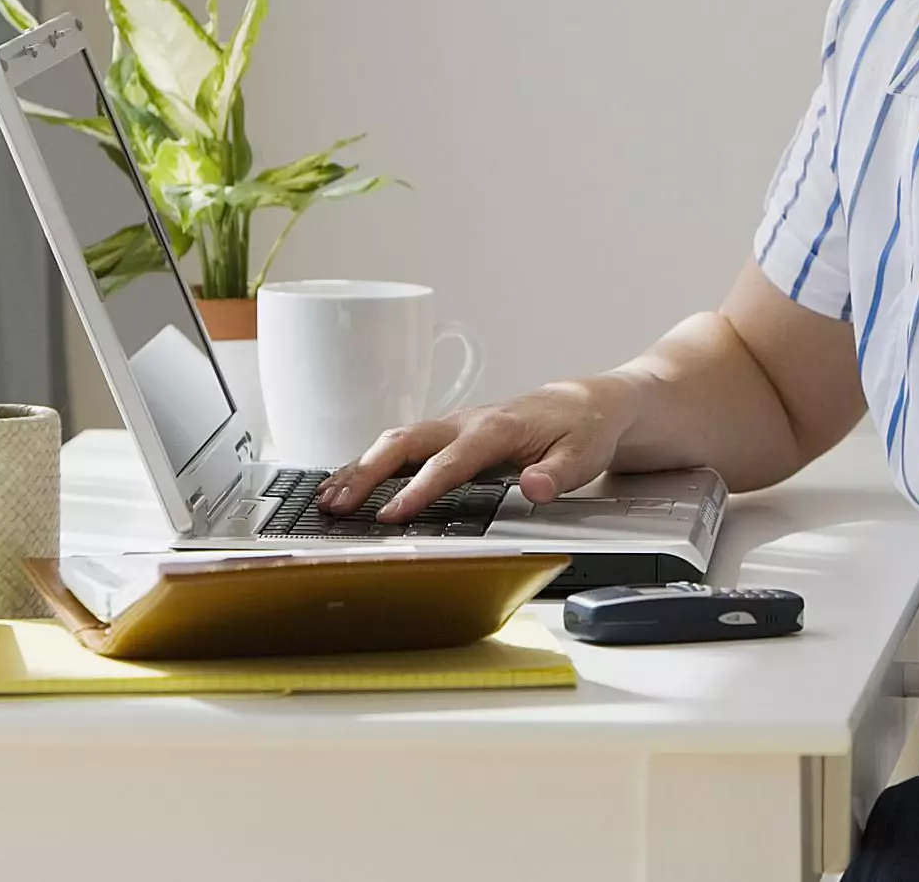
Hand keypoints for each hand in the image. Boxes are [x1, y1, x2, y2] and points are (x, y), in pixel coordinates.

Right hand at [315, 378, 634, 521]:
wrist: (589, 404)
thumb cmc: (583, 428)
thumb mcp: (584, 455)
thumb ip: (558, 473)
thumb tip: (536, 487)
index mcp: (497, 428)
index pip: (449, 462)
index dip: (418, 489)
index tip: (391, 515)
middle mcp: (468, 422)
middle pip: (405, 442)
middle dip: (367, 472)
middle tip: (338, 505)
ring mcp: (455, 426)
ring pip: (397, 441)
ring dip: (361, 468)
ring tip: (329, 499)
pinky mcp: (450, 434)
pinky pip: (403, 445)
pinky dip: (372, 462)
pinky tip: (351, 483)